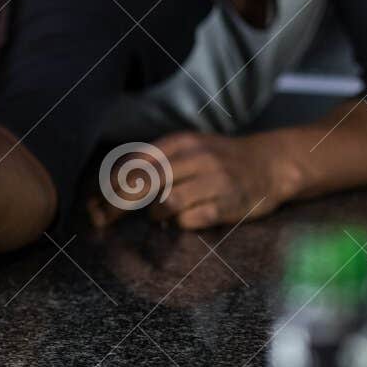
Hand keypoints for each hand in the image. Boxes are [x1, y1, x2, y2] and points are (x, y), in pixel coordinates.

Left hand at [88, 131, 287, 231]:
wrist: (271, 163)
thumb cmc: (220, 160)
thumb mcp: (187, 149)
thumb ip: (154, 162)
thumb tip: (112, 186)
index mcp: (180, 142)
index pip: (135, 164)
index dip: (110, 187)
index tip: (94, 205)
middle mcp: (195, 158)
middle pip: (144, 182)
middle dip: (118, 204)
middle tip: (105, 219)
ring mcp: (214, 180)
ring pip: (166, 202)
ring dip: (155, 215)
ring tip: (160, 217)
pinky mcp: (228, 203)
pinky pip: (191, 219)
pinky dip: (179, 224)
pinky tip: (182, 221)